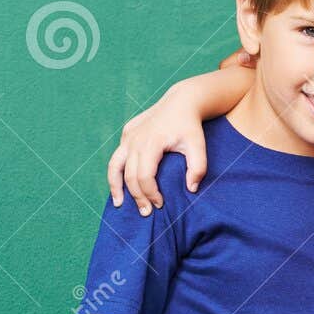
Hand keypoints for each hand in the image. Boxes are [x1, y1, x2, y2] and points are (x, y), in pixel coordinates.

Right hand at [106, 94, 211, 215]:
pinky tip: (121, 184)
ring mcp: (128, 136)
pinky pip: (117, 156)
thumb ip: (198, 167)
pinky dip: (116, 172)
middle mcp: (135, 140)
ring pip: (114, 165)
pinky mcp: (127, 132)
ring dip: (115, 186)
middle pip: (129, 175)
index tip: (160, 205)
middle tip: (146, 212)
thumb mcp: (199, 145)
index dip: (151, 193)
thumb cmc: (190, 126)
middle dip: (137, 196)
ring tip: (119, 204)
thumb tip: (191, 189)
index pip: (144, 176)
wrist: (182, 101)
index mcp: (151, 143)